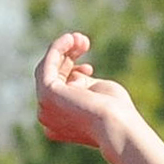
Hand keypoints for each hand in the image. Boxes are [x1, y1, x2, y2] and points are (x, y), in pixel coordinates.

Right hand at [34, 32, 138, 148]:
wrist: (118, 125)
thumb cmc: (117, 113)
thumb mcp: (98, 94)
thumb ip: (83, 86)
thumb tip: (74, 76)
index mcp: (60, 125)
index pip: (59, 91)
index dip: (71, 74)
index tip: (89, 68)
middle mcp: (49, 119)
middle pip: (53, 78)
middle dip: (68, 57)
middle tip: (84, 42)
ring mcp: (45, 108)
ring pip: (48, 70)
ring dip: (63, 50)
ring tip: (81, 38)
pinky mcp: (46, 94)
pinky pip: (47, 64)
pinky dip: (57, 48)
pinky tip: (70, 38)